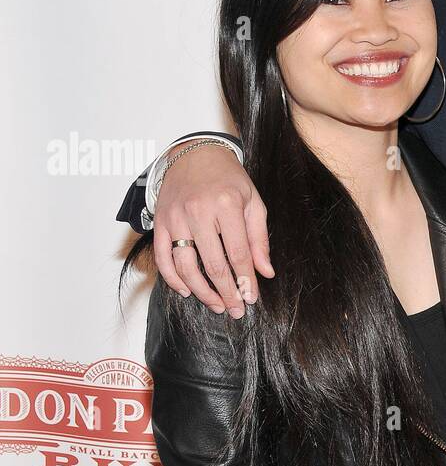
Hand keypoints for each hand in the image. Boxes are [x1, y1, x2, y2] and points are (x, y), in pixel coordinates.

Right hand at [152, 142, 273, 315]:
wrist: (195, 154)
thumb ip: (259, 238)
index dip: (245, 280)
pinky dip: (173, 279)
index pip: (238, 253)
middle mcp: (198, 212)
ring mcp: (175, 218)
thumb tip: (266, 272)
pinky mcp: (160, 222)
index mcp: (226, 206)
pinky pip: (163, 258)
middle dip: (226, 292)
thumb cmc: (228, 180)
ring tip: (217, 305)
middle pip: (212, 265)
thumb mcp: (253, 202)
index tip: (251, 298)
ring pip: (185, 266)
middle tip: (235, 310)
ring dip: (201, 291)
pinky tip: (187, 291)